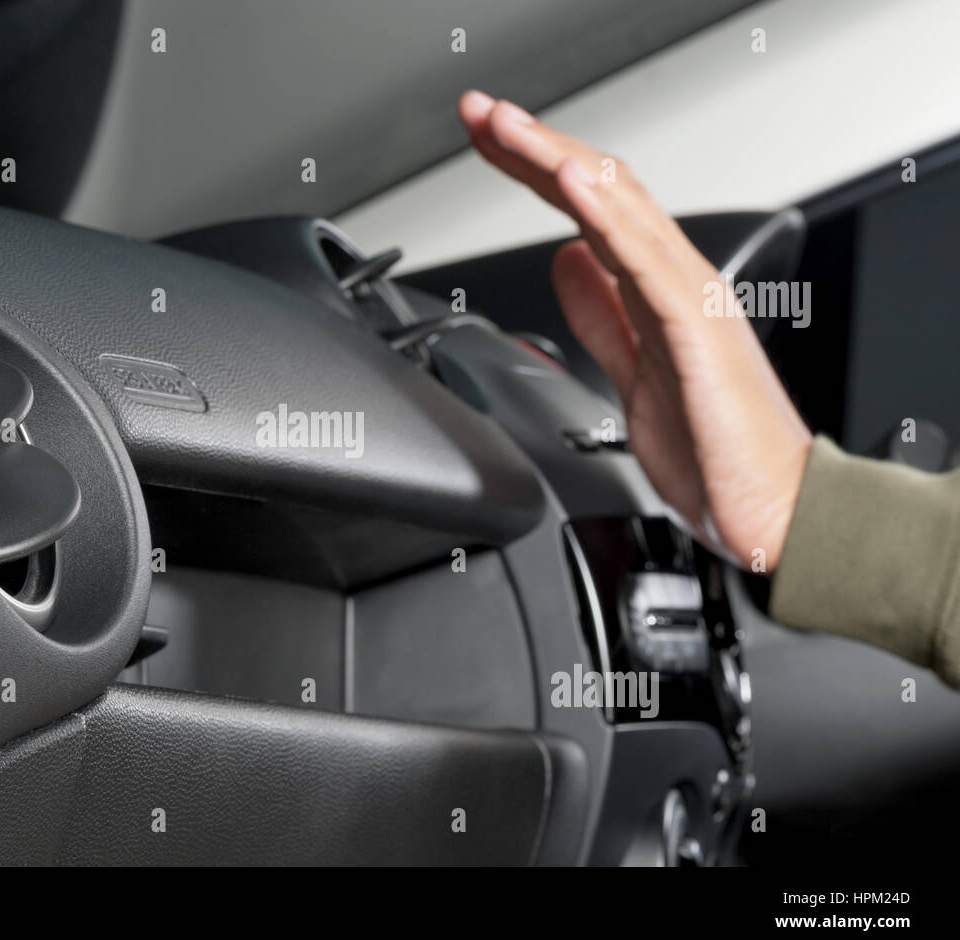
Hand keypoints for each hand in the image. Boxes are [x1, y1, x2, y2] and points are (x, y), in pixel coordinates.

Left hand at [458, 90, 811, 571]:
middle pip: (597, 191)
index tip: (486, 144)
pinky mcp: (696, 328)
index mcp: (655, 290)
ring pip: (618, 207)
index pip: (586, 209)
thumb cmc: (715, 452)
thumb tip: (567, 263)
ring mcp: (688, 298)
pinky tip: (568, 179)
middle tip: (478, 113)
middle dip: (532, 147)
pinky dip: (605, 213)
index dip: (534, 171)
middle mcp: (674, 280)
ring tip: (506, 125)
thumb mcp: (630, 372)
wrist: (773, 513)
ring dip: (555, 158)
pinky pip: (644, 258)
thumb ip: (600, 317)